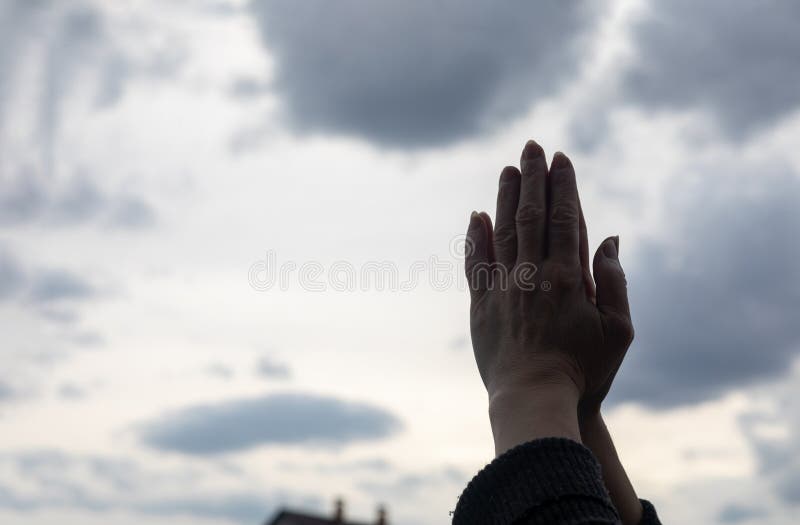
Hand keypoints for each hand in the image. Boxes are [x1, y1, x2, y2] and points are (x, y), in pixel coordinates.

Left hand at [465, 140, 632, 430]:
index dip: (563, 186)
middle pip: (531, 215)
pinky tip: (477, 215)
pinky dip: (476, 237)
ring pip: (502, 231)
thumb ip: (615, 280)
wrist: (533, 400)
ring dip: (505, 197)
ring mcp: (503, 288)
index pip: (564, 218)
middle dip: (533, 178)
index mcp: (568, 278)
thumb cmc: (583, 370)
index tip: (561, 159)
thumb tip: (608, 237)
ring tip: (508, 169)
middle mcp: (531, 275)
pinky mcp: (481, 306)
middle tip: (532, 147)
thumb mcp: (618, 330)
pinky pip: (475, 263)